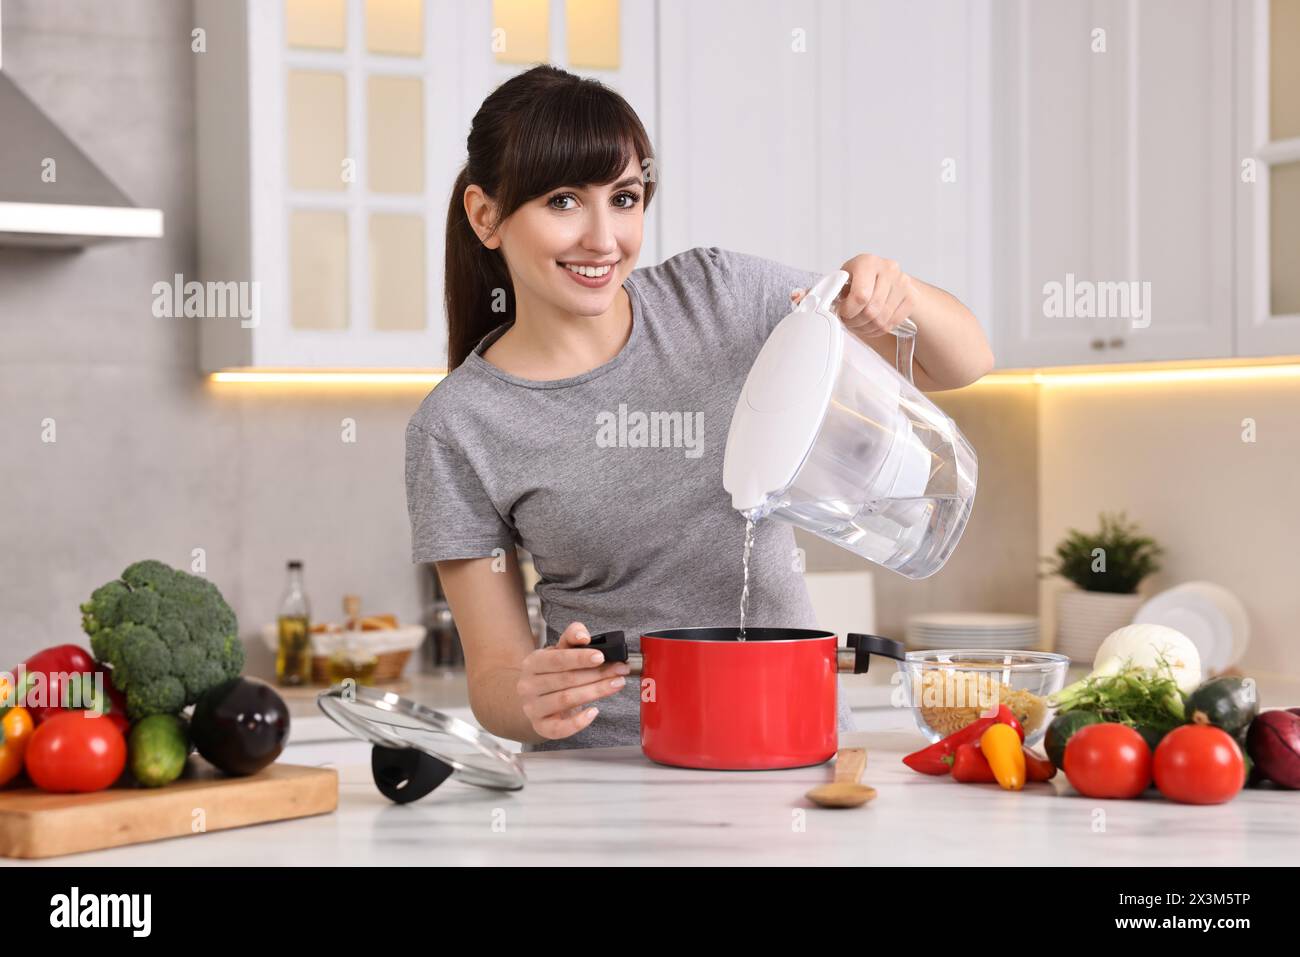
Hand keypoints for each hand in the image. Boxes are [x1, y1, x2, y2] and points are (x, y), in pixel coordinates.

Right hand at [516, 621, 630, 740]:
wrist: (537, 697)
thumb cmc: (553, 672)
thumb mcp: (561, 650)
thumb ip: (573, 636)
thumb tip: (584, 636)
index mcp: (532, 663)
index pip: (556, 659)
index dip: (580, 658)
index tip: (601, 656)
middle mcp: (528, 686)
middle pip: (566, 680)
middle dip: (597, 674)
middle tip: (619, 670)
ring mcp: (532, 708)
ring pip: (566, 700)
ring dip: (596, 692)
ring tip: (616, 684)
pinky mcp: (541, 727)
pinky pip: (559, 729)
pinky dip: (578, 722)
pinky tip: (594, 711)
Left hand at [791, 253, 916, 338]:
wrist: (885, 278)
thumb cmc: (856, 281)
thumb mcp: (838, 282)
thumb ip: (817, 291)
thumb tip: (796, 297)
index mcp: (866, 262)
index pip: (860, 296)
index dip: (848, 312)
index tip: (841, 314)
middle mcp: (888, 268)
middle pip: (871, 311)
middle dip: (856, 322)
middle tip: (849, 321)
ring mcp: (903, 282)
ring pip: (882, 320)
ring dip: (866, 328)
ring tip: (859, 323)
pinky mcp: (911, 297)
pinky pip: (893, 323)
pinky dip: (880, 329)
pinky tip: (871, 324)